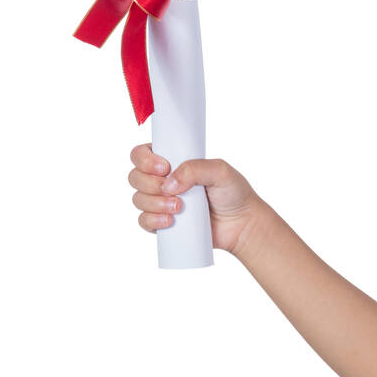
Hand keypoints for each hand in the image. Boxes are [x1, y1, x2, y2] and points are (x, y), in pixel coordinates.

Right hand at [128, 142, 266, 257]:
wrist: (242, 223)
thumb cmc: (233, 193)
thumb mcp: (220, 171)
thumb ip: (195, 168)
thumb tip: (169, 183)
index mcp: (173, 161)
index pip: (141, 153)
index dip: (145, 159)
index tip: (164, 167)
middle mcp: (163, 180)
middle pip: (135, 177)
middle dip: (150, 184)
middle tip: (175, 191)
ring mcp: (161, 202)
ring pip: (138, 199)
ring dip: (154, 203)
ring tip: (178, 208)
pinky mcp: (163, 223)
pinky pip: (143, 221)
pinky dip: (152, 220)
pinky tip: (169, 221)